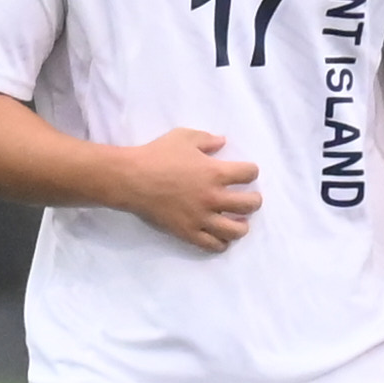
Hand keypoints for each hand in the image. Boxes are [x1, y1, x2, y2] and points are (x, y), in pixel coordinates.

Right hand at [107, 127, 260, 252]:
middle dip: (253, 200)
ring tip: (237, 221)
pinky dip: (221, 243)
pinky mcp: (187, 231)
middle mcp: (214, 197)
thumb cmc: (156, 156)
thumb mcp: (183, 137)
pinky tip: (219, 236)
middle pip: (251, 204)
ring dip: (242, 225)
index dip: (250, 171)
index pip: (250, 173)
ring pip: (236, 230)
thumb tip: (223, 143)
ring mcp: (201, 217)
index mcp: (216, 172)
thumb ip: (207, 140)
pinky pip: (213, 245)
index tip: (243, 173)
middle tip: (245, 198)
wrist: (130, 179)